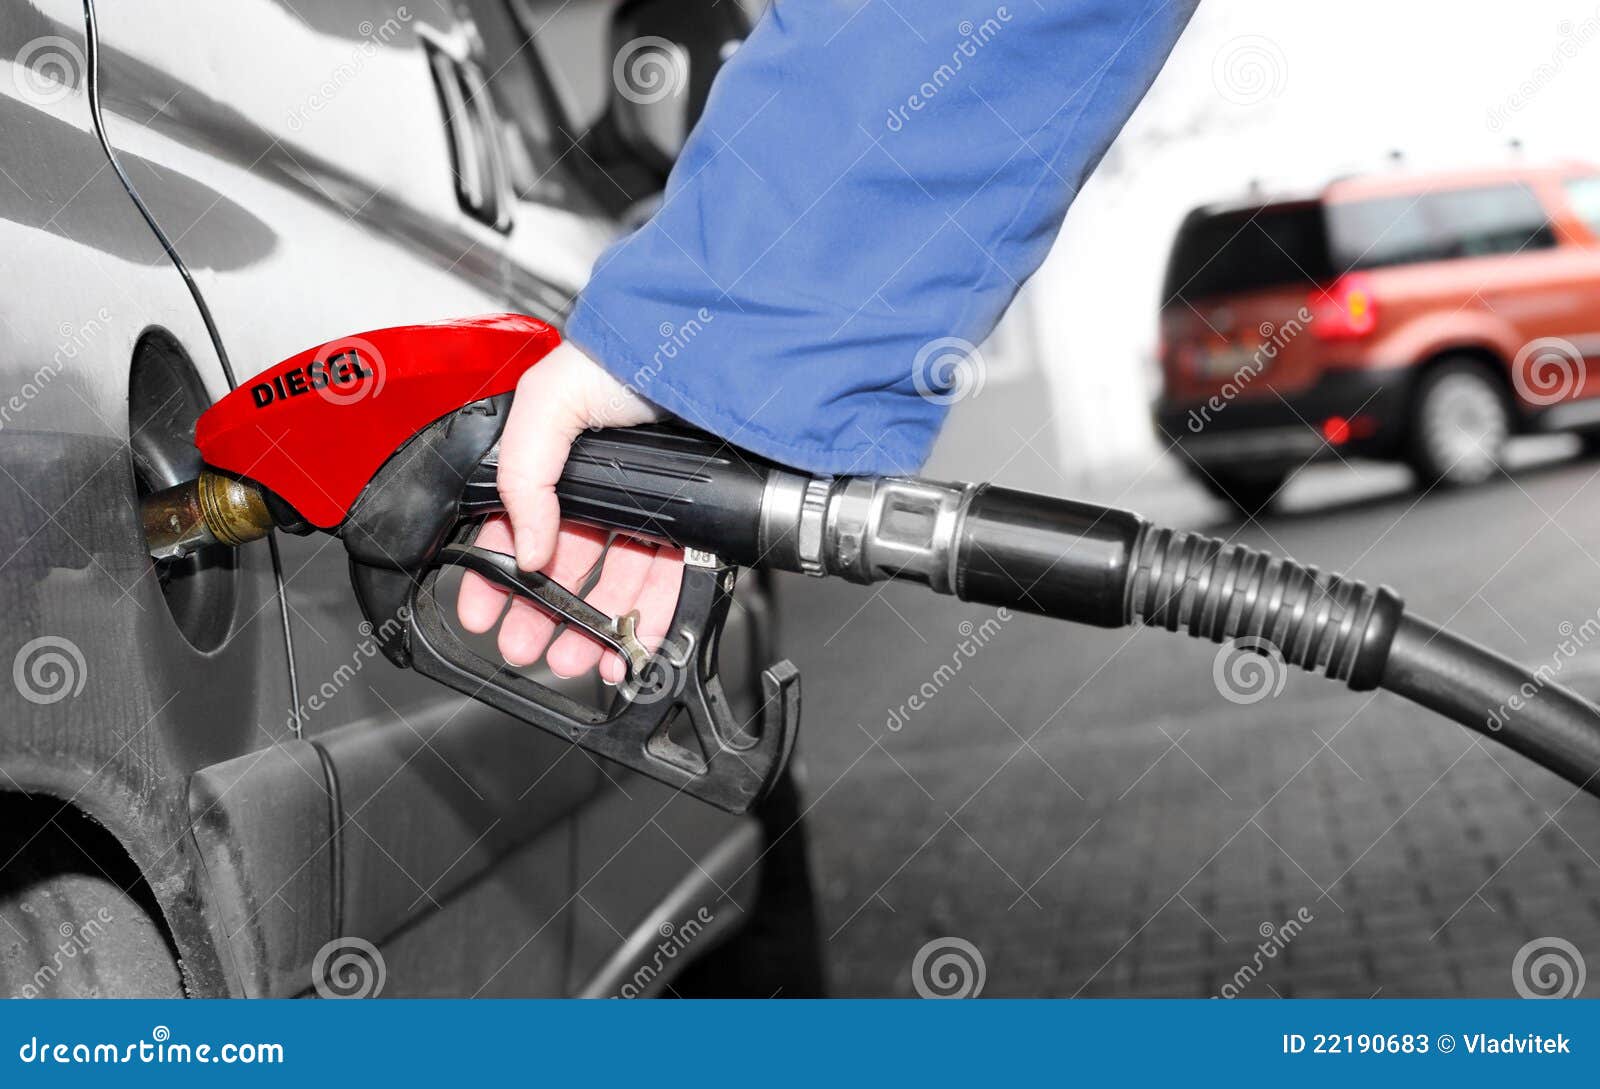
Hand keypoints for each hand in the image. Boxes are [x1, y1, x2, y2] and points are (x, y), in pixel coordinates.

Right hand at [454, 341, 681, 681]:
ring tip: (570, 660)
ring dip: (589, 629)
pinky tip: (625, 646)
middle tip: (522, 648)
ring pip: (614, 582)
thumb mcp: (549, 400)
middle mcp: (604, 484)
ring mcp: (650, 507)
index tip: (478, 611)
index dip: (494, 570)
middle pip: (565, 564)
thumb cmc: (633, 355)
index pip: (515, 525)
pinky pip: (667, 582)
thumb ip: (522, 474)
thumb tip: (522, 548)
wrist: (717, 354)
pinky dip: (645, 620)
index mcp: (558, 456)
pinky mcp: (694, 525)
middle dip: (539, 614)